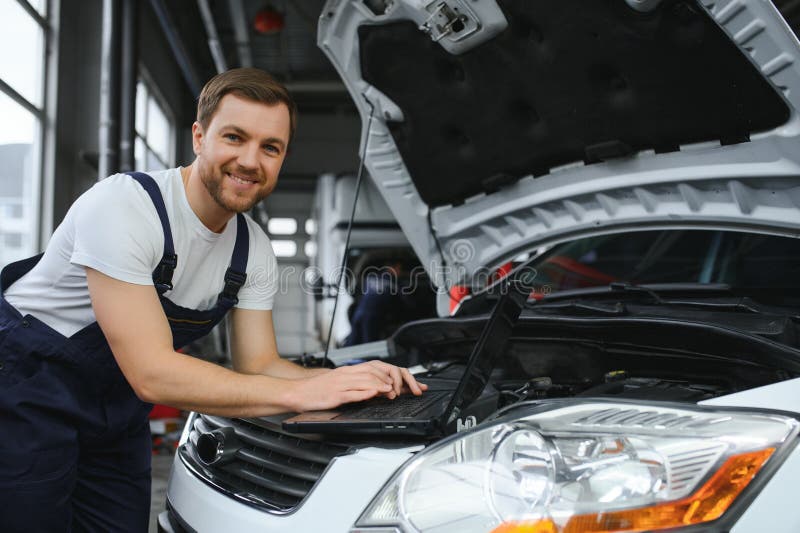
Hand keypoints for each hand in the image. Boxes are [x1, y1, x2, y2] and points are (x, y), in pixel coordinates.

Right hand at [289, 362, 426, 411]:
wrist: (297, 392)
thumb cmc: (319, 390)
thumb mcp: (343, 384)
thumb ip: (360, 385)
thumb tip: (380, 390)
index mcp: (351, 370)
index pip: (377, 367)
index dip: (394, 374)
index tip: (406, 384)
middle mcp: (348, 374)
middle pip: (375, 371)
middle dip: (391, 381)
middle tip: (401, 391)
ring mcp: (341, 383)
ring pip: (366, 380)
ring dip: (381, 386)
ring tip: (392, 393)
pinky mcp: (335, 395)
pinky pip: (352, 392)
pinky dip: (365, 393)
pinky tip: (373, 395)